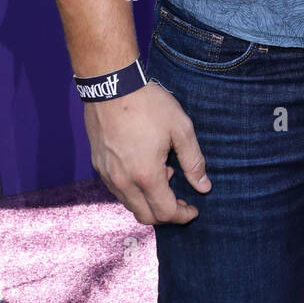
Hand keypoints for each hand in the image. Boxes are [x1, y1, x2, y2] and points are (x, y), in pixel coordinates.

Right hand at [83, 81, 210, 224]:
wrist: (112, 86)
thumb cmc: (148, 104)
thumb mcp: (180, 128)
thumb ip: (193, 161)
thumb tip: (204, 187)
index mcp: (146, 175)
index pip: (166, 212)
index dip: (183, 216)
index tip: (194, 210)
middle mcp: (123, 182)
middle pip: (145, 216)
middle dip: (166, 215)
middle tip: (182, 201)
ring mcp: (108, 175)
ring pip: (130, 204)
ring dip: (149, 201)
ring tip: (166, 174)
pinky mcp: (99, 166)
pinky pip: (118, 190)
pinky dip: (134, 190)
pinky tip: (145, 167)